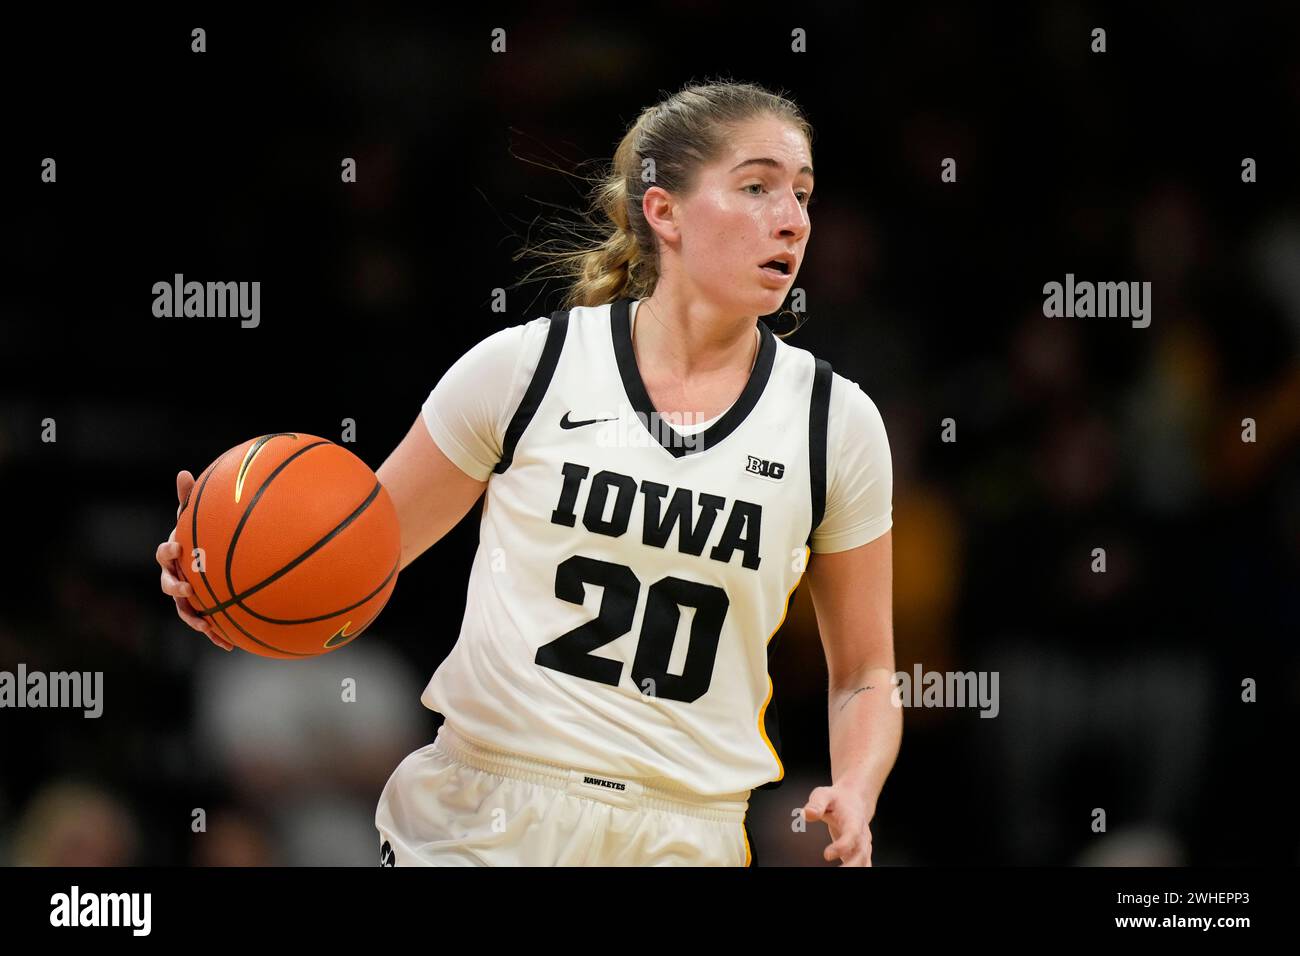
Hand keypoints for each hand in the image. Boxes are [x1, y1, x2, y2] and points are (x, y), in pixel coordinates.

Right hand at [156, 469, 232, 650]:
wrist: (211, 560)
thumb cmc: (201, 535)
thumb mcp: (197, 517)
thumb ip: (190, 499)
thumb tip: (183, 473)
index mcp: (174, 555)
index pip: (164, 553)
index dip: (168, 552)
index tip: (178, 548)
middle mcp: (175, 577)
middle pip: (168, 586)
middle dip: (176, 589)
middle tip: (188, 589)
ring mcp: (186, 597)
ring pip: (184, 610)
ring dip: (193, 618)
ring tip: (206, 625)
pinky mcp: (201, 611)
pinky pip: (206, 624)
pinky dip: (216, 634)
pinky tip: (231, 644)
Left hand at [803, 785, 872, 865]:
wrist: (853, 801)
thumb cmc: (836, 799)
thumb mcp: (823, 794)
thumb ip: (816, 804)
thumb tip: (806, 814)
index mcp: (853, 819)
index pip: (852, 834)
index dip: (842, 845)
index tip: (826, 855)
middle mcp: (862, 834)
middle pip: (861, 853)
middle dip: (850, 866)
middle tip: (836, 873)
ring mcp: (863, 845)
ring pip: (864, 862)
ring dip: (853, 870)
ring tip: (835, 876)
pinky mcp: (860, 853)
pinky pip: (862, 865)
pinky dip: (854, 870)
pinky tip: (841, 872)